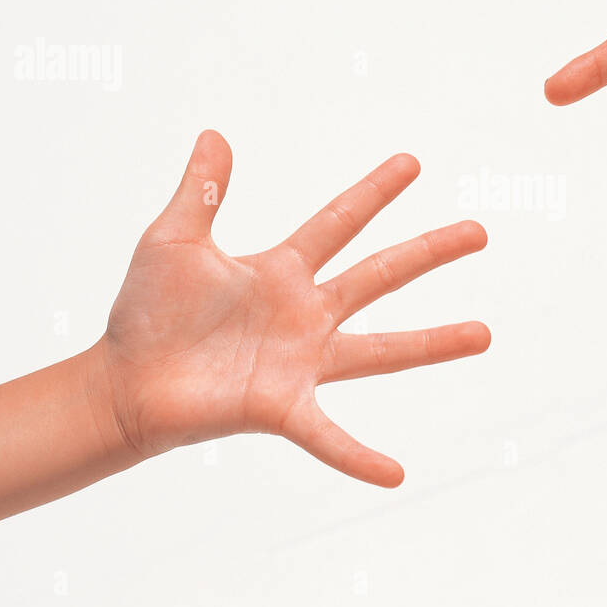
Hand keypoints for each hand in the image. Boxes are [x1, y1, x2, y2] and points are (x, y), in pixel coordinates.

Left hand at [98, 131, 489, 486]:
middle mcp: (305, 314)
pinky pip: (329, 435)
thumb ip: (200, 190)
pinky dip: (359, 456)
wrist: (122, 381)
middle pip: (381, 275)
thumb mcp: (172, 240)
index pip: (339, 222)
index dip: (374, 192)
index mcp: (282, 271)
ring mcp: (301, 363)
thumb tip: (215, 133)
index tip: (412, 164)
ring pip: (382, 352)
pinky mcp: (282, 408)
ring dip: (434, 344)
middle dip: (430, 251)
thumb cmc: (145, 313)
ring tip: (484, 335)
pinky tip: (396, 473)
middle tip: (479, 231)